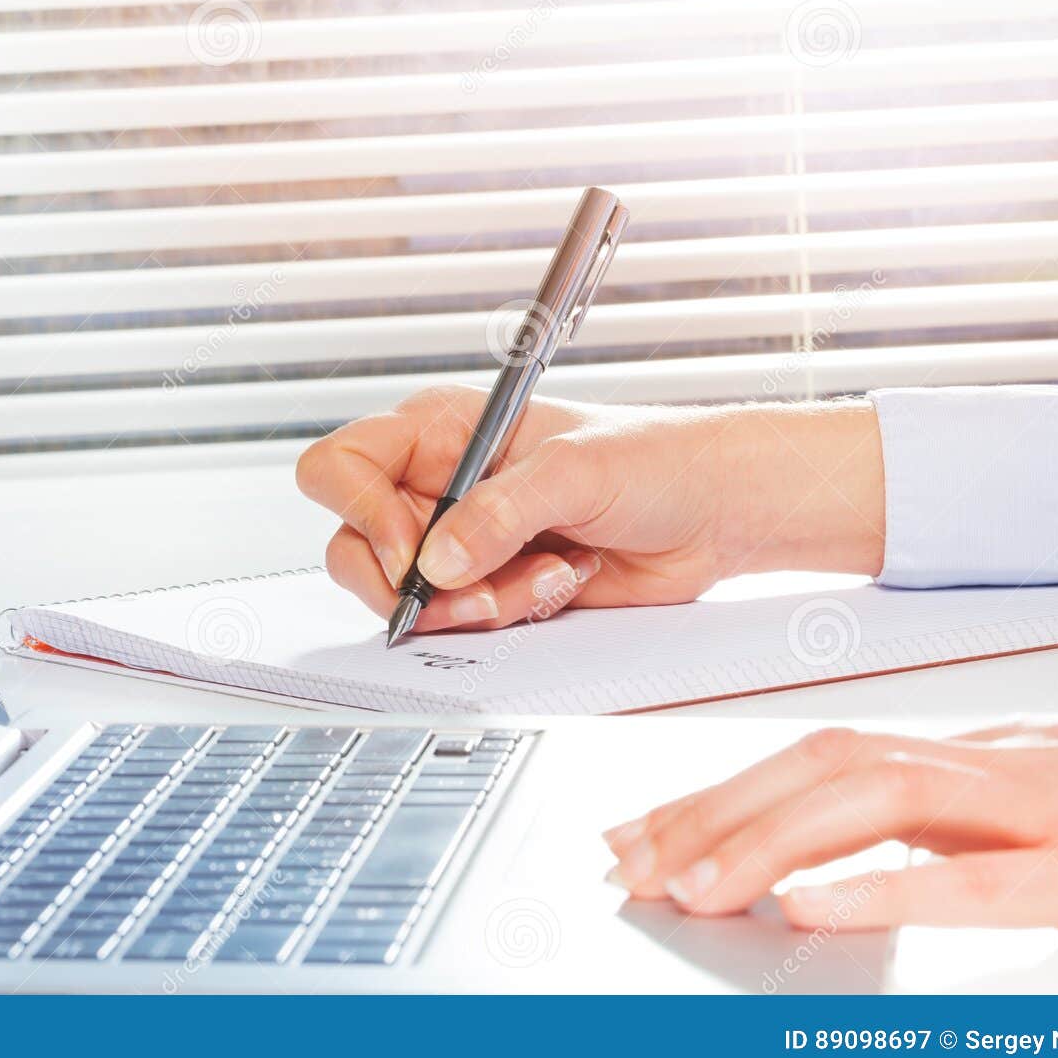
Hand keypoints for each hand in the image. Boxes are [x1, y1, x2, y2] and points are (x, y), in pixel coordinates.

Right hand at [295, 384, 884, 631]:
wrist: (716, 514)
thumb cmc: (657, 460)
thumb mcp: (578, 471)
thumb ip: (502, 511)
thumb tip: (436, 560)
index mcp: (440, 431)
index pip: (342, 468)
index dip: (362, 515)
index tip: (417, 552)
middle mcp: (437, 486)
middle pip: (355, 547)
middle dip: (413, 583)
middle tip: (476, 590)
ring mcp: (461, 542)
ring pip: (407, 597)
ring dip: (474, 605)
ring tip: (546, 576)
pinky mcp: (490, 588)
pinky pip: (458, 625)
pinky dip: (506, 618)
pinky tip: (559, 585)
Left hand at [603, 714, 1057, 937]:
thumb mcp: (1039, 810)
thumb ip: (944, 833)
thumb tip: (835, 861)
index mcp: (971, 760)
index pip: (815, 758)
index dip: (719, 792)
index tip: (641, 831)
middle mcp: (993, 766)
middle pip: (824, 765)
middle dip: (715, 811)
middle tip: (632, 864)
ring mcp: (1049, 810)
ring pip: (881, 799)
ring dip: (771, 840)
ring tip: (695, 887)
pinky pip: (985, 881)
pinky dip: (891, 891)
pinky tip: (814, 911)